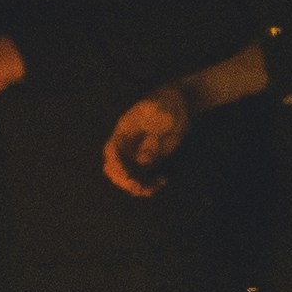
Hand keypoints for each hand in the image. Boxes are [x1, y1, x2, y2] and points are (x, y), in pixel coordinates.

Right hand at [106, 83, 192, 198]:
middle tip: (139, 186)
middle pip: (113, 167)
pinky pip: (142, 178)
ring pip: (126, 176)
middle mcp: (127, 144)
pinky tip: (162, 180)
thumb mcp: (164, 116)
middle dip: (123, 180)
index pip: (112, 150)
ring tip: (152, 188)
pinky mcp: (148, 160)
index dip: (116, 165)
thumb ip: (154, 137)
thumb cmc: (169, 104)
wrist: (179, 102)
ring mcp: (136, 153)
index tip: (128, 175)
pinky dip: (149, 185)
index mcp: (125, 131)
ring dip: (136, 187)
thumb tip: (143, 160)